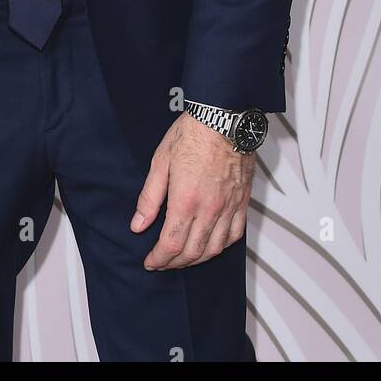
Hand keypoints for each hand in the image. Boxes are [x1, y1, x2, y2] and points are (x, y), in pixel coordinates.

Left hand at [130, 112, 252, 269]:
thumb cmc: (192, 134)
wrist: (224, 117)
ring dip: (197, 260)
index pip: (171, 244)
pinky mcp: (242, 202)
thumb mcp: (160, 162)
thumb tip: (138, 225)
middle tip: (163, 262)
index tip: (150, 262)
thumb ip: (149, 198)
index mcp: (186, 201)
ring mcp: (229, 207)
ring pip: (214, 248)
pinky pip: (234, 235)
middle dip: (174, 263)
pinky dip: (221, 246)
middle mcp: (210, 209)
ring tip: (183, 258)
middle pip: (193, 252)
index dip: (159, 259)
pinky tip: (211, 245)